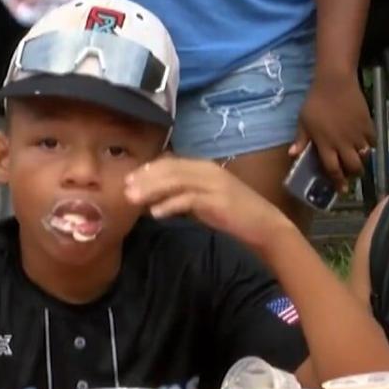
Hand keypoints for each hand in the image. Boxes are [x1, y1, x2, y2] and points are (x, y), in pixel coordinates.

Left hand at [124, 156, 295, 251]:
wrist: (264, 225)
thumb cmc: (233, 214)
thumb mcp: (205, 199)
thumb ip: (184, 195)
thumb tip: (156, 200)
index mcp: (204, 167)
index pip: (171, 163)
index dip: (148, 170)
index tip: (129, 179)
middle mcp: (207, 170)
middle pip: (169, 169)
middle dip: (145, 178)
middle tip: (124, 188)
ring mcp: (213, 184)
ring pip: (175, 181)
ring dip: (152, 190)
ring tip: (133, 199)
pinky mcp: (217, 201)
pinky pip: (188, 200)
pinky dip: (170, 205)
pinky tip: (156, 213)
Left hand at [289, 72, 374, 191]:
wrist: (335, 83)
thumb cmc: (315, 102)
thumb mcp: (303, 121)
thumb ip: (301, 139)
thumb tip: (292, 155)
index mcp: (326, 145)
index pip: (333, 169)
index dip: (337, 181)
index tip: (341, 189)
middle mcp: (343, 143)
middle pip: (353, 167)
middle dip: (353, 175)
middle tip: (351, 174)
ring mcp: (357, 134)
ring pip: (365, 156)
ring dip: (362, 161)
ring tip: (358, 160)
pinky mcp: (368, 124)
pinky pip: (373, 141)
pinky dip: (370, 146)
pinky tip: (366, 144)